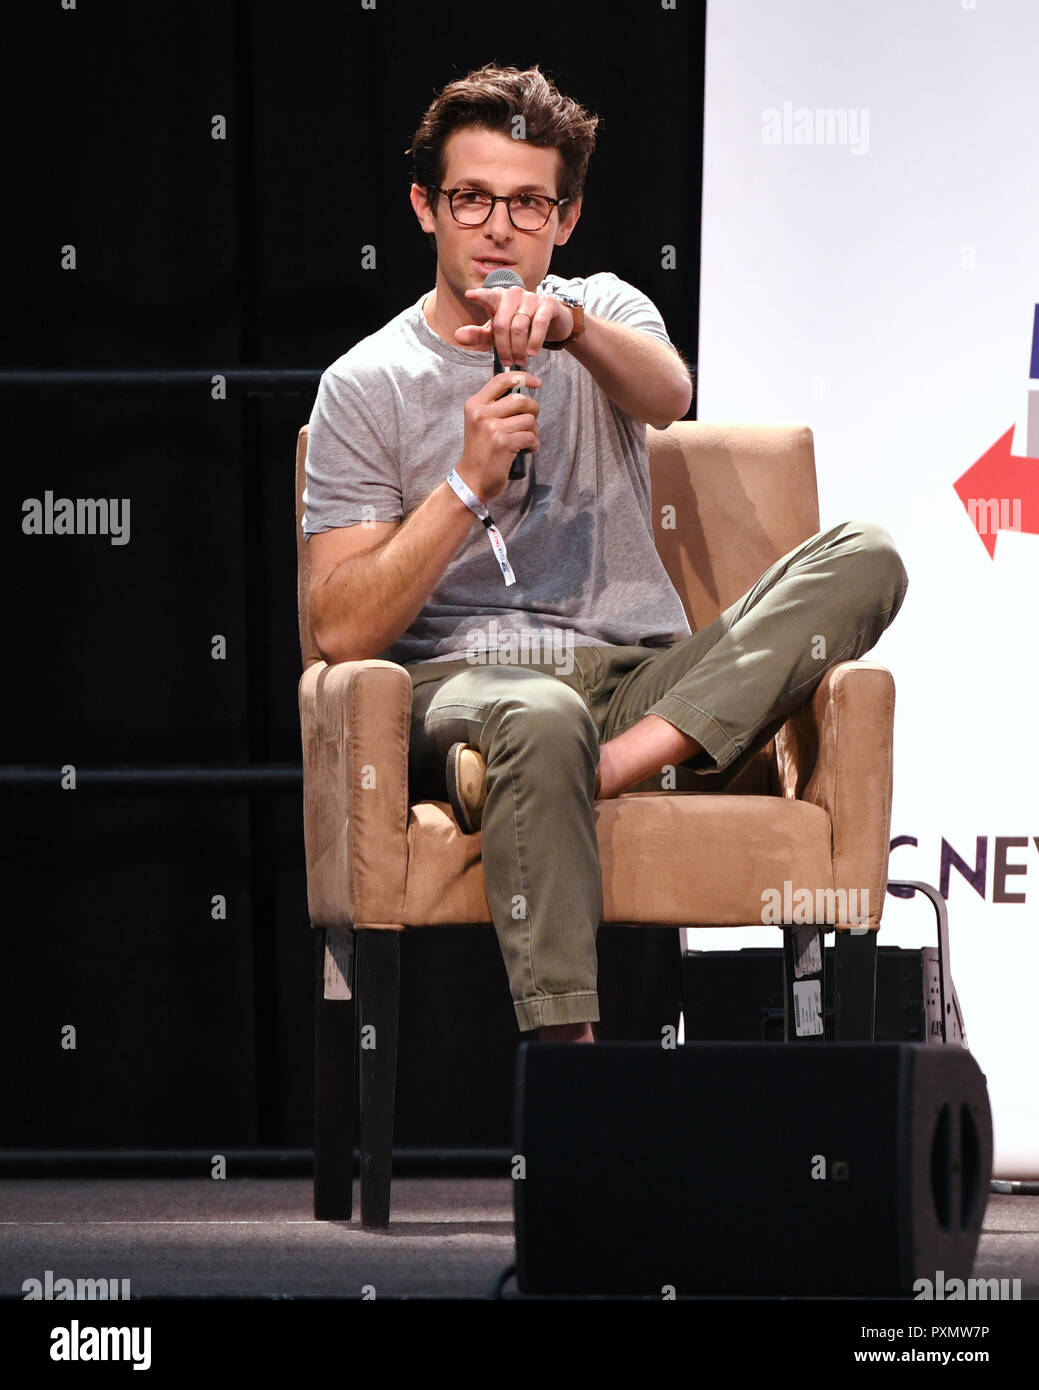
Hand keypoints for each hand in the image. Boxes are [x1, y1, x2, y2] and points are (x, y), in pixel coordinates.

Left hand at [456, 285, 572, 365]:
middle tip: (508, 362)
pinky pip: (539, 324)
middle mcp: (513, 294)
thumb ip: (477, 335)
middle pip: (502, 324)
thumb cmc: (517, 327)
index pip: (486, 296)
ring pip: (519, 327)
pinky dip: (535, 341)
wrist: (549, 322)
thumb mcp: (496, 333)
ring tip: (520, 361)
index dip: (479, 296)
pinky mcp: (547, 303)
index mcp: (497, 298)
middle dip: (504, 347)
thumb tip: (458, 336)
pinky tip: (532, 352)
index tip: (469, 296)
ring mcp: (531, 297)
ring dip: (519, 348)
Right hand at [456, 368, 541, 502]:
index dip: (523, 377)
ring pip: (529, 419)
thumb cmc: (480, 450)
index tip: (536, 382)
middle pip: (521, 399)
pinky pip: (530, 436)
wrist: (471, 479)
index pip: (502, 380)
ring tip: (527, 439)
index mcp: (475, 404)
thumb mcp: (478, 421)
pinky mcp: (504, 443)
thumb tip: (516, 381)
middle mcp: (482, 414)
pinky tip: (527, 450)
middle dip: (533, 410)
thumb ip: (493, 403)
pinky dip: (534, 444)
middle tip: (530, 422)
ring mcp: (493, 428)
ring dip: (534, 430)